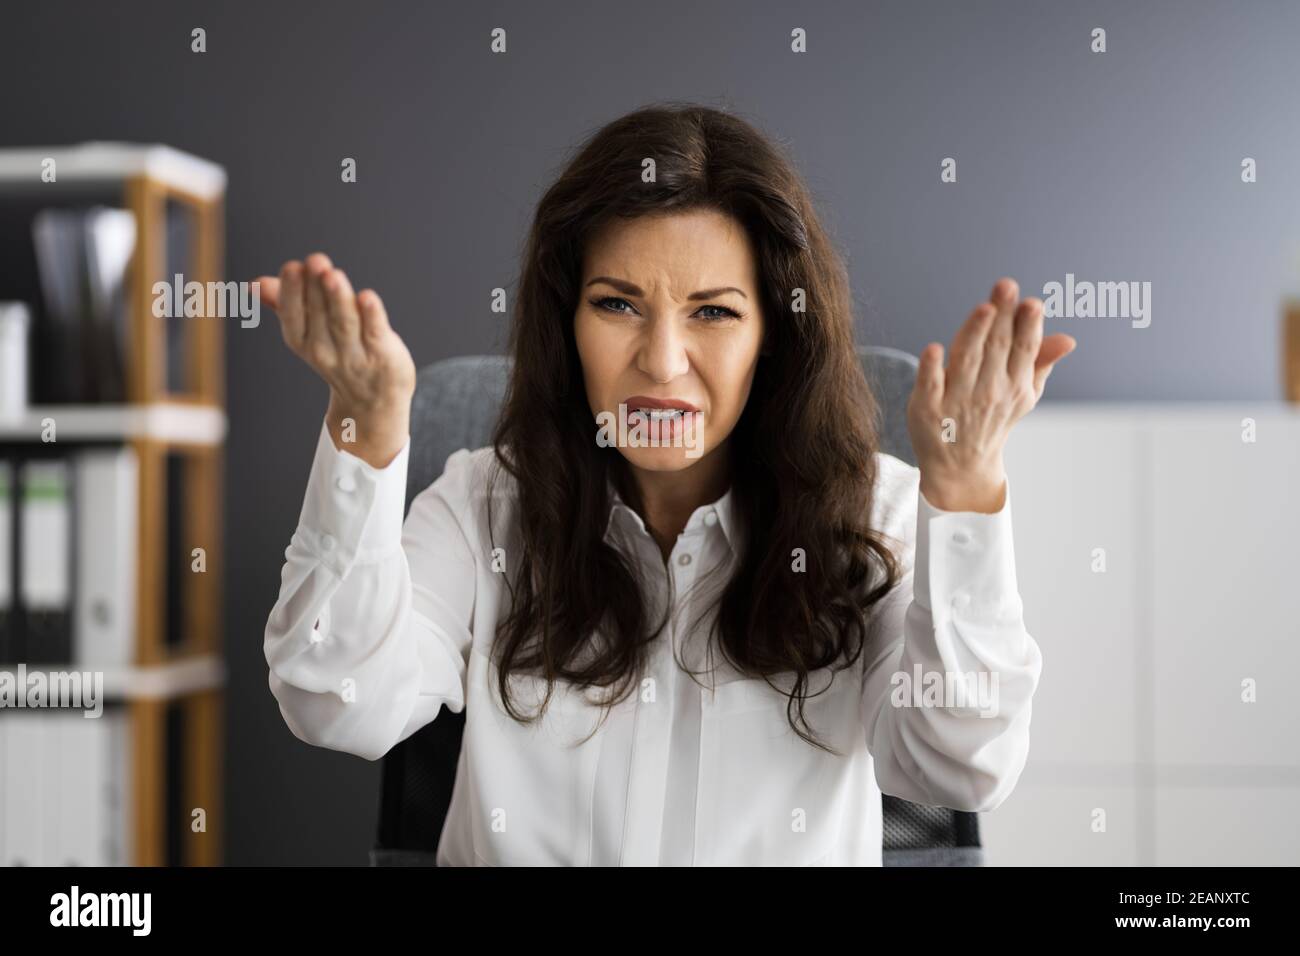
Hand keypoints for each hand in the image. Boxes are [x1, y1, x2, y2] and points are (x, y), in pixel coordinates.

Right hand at [254, 253, 415, 468]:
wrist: (373, 402)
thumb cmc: (339, 354)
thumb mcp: (308, 333)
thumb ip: (285, 304)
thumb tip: (254, 284)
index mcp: (303, 341)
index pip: (293, 316)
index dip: (292, 292)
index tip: (292, 267)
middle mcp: (326, 351)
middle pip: (320, 314)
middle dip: (316, 287)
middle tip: (316, 260)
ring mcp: (355, 356)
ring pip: (345, 323)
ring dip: (339, 298)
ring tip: (333, 275)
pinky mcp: (383, 356)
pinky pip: (375, 334)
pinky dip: (372, 316)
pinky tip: (367, 298)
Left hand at [906, 277, 1075, 512]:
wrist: (960, 466)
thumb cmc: (992, 419)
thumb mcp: (1022, 395)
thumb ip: (1040, 362)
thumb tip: (1069, 339)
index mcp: (1014, 385)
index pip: (1023, 349)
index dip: (1027, 325)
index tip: (1032, 302)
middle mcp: (988, 392)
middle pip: (996, 348)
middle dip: (1002, 317)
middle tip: (1006, 286)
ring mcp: (956, 401)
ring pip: (966, 361)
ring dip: (974, 334)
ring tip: (983, 308)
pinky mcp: (927, 409)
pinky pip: (930, 385)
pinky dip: (931, 368)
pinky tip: (933, 348)